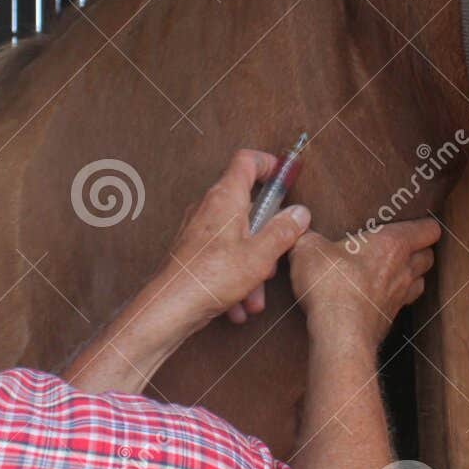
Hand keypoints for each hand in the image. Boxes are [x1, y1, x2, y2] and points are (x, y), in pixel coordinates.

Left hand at [148, 150, 312, 329]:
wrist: (170, 307)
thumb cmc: (210, 277)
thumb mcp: (260, 255)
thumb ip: (282, 231)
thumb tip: (299, 213)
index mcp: (226, 198)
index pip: (246, 161)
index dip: (268, 164)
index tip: (284, 178)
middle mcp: (209, 207)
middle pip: (247, 208)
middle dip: (266, 236)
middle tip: (275, 258)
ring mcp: (198, 229)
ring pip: (236, 239)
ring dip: (252, 267)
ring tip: (255, 297)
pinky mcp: (192, 251)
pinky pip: (221, 257)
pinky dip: (234, 278)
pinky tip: (237, 306)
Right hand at [289, 220, 439, 348]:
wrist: (339, 333)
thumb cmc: (332, 285)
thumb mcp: (309, 250)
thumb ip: (306, 236)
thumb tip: (297, 229)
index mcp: (392, 244)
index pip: (428, 230)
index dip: (426, 226)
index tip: (418, 222)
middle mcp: (403, 270)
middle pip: (428, 256)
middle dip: (419, 250)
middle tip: (402, 246)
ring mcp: (399, 297)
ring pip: (420, 281)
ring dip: (412, 275)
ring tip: (393, 271)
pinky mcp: (389, 319)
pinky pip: (402, 304)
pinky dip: (395, 298)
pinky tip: (376, 297)